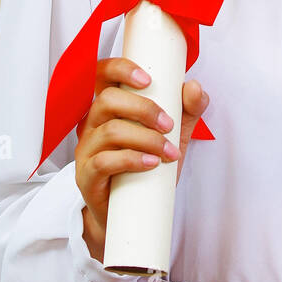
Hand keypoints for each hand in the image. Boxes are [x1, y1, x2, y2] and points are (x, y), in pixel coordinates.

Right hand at [75, 58, 208, 261]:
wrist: (134, 213)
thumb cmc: (149, 166)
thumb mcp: (175, 134)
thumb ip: (188, 109)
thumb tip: (195, 87)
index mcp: (109, 107)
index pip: (102, 75)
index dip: (120, 69)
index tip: (148, 79)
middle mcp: (92, 124)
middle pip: (108, 101)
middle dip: (144, 109)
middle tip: (170, 125)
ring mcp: (86, 150)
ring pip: (110, 131)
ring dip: (146, 138)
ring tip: (168, 151)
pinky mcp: (87, 176)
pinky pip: (104, 162)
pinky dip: (132, 159)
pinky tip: (151, 163)